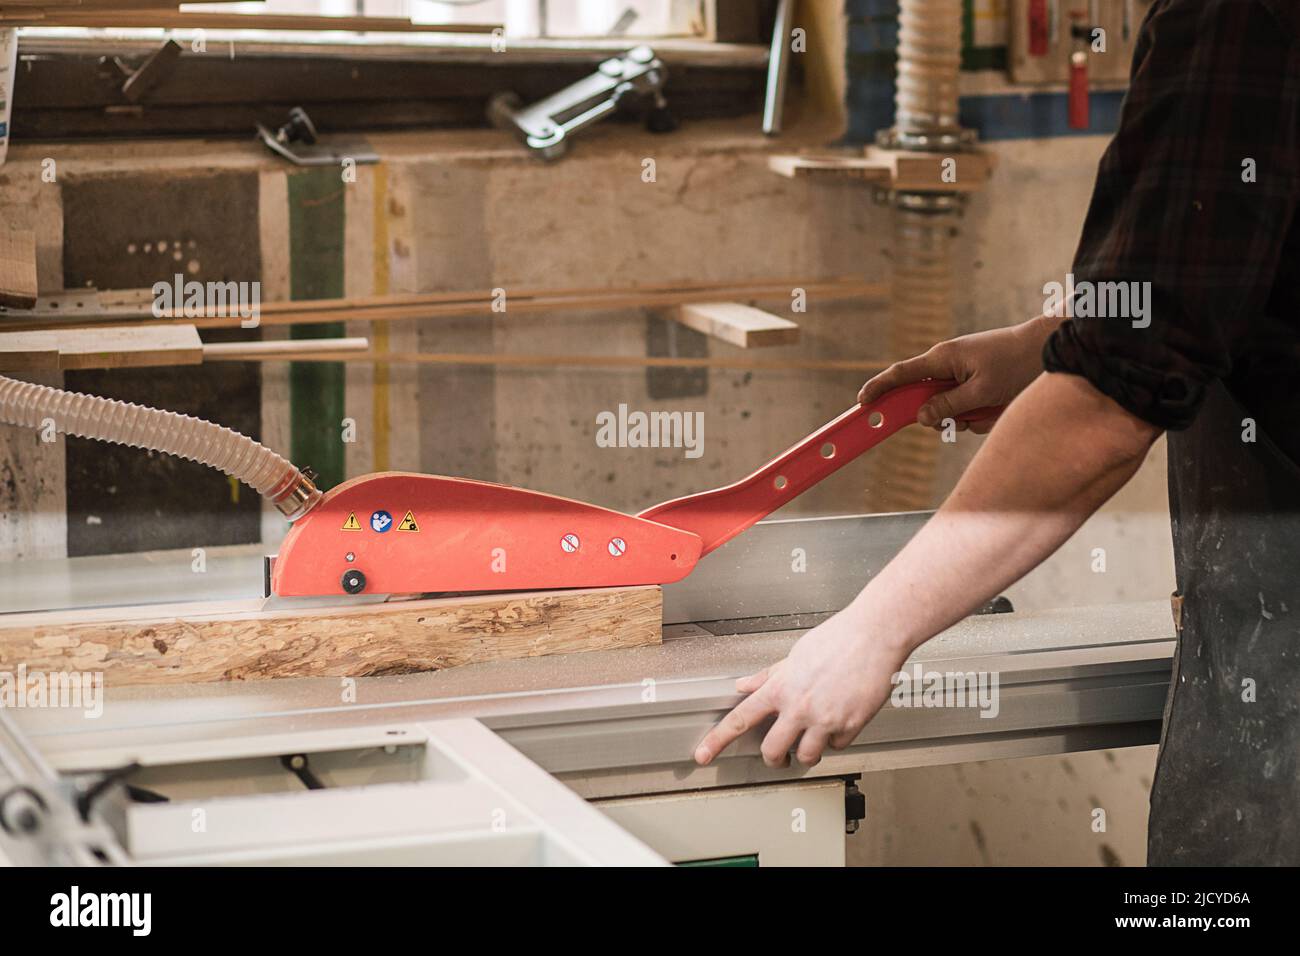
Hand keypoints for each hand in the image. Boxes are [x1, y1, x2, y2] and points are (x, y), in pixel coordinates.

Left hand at [693, 607, 907, 767]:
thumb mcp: (794, 656)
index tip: (703, 755)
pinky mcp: (850, 725)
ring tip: (812, 740)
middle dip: (773, 759)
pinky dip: (836, 739)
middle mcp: (798, 706)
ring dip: (807, 754)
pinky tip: (840, 722)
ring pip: (806, 756)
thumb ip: (768, 676)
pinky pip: (837, 746)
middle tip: (779, 757)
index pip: (739, 719)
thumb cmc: (837, 639)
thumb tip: (743, 685)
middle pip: (772, 750)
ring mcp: (824, 719)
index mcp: (780, 687)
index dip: (717, 740)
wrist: (874, 635)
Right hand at [857, 315, 1058, 432]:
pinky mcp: (975, 382)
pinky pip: (967, 408)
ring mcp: (961, 373)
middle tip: (964, 418)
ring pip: (948, 410)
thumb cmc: (1017, 363)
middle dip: (943, 417)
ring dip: (968, 418)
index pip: (899, 376)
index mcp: (942, 358)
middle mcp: (947, 364)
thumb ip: (949, 406)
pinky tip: (1001, 405)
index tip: (861, 404)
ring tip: (994, 407)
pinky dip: (981, 414)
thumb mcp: (982, 391)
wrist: (1051, 348)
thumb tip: (922, 418)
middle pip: (924, 401)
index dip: (877, 390)